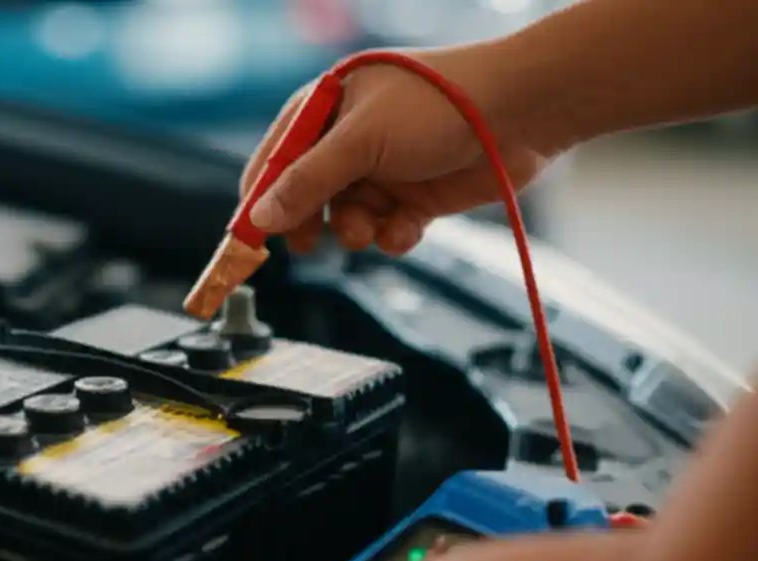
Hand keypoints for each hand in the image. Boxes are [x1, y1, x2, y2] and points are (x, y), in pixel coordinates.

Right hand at [241, 43, 563, 255]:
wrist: (522, 111)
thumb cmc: (439, 105)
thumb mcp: (360, 141)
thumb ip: (306, 183)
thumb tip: (260, 219)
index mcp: (324, 108)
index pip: (273, 160)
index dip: (258, 201)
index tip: (248, 241)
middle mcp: (348, 139)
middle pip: (306, 197)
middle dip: (311, 223)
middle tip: (310, 244)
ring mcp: (381, 169)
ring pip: (345, 219)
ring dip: (354, 232)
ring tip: (369, 228)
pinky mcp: (413, 196)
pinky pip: (385, 230)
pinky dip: (392, 236)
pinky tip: (406, 228)